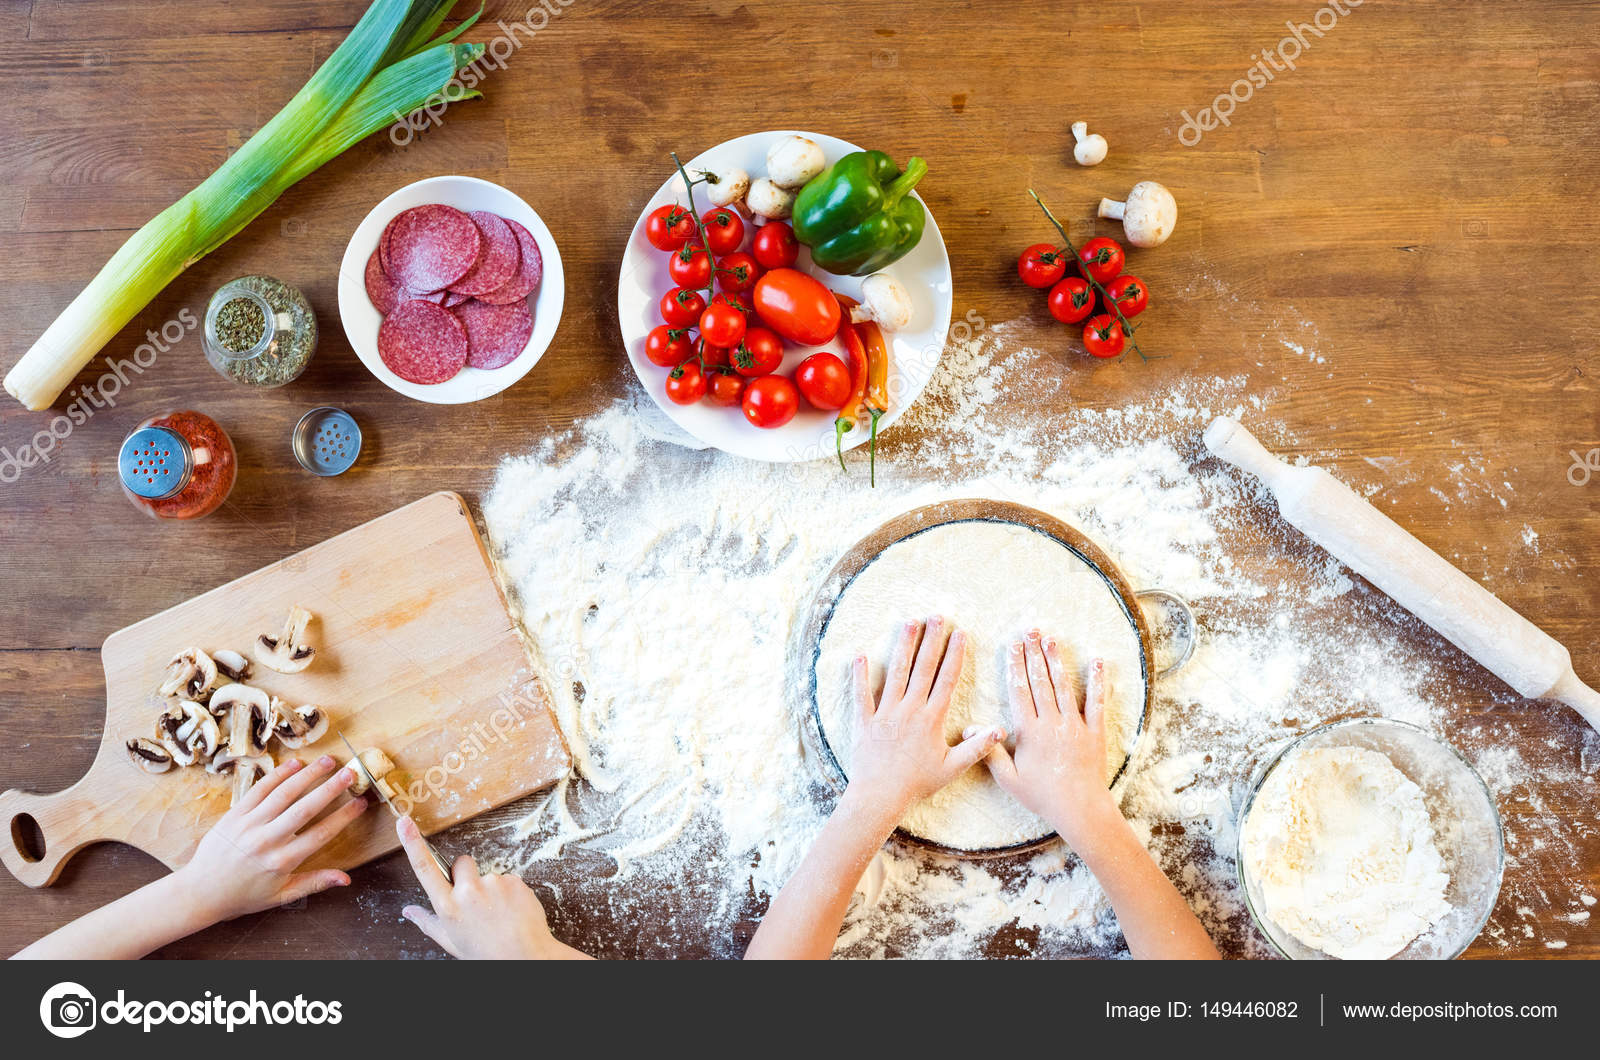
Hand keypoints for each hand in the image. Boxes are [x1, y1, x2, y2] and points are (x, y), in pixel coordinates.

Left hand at [174, 756, 366, 922]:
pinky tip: (295, 764)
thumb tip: (347, 879)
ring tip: (328, 761)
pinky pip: (259, 790)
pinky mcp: (234, 815)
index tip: (361, 803)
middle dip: (331, 788)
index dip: (344, 817)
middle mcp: (267, 840)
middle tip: (351, 772)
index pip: (321, 834)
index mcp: (282, 861)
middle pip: (305, 808)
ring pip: (283, 793)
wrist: (200, 892)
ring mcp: (249, 825)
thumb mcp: (281, 895)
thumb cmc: (243, 896)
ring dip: (308, 774)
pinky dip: (278, 775)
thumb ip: (315, 883)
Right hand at [397, 815, 589, 959]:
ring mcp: (492, 884)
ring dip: (491, 887)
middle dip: (466, 874)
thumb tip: (408, 911)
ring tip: (498, 913)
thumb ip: (427, 922)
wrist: (525, 957)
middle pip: (461, 863)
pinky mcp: (513, 880)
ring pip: (487, 874)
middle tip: (476, 900)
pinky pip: (508, 878)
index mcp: (447, 908)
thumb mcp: (451, 941)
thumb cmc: (486, 953)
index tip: (404, 822)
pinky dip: (510, 892)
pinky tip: (512, 911)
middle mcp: (467, 893)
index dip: (413, 844)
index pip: (424, 869)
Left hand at [846, 616, 1001, 814]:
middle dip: (931, 640)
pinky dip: (859, 675)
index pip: (947, 679)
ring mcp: (885, 713)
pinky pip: (861, 694)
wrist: (880, 796)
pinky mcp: (864, 721)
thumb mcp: (952, 768)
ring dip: (902, 646)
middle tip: (936, 616)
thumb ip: (976, 747)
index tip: (960, 633)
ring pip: (895, 673)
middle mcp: (909, 709)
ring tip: (908, 622)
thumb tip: (1001, 730)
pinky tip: (860, 655)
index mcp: (932, 719)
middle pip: (923, 668)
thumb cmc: (917, 784)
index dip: (954, 654)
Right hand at [984, 632, 1120, 845]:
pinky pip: (1096, 702)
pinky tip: (1096, 660)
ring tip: (1050, 638)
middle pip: (1040, 681)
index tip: (1011, 645)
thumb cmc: (1042, 796)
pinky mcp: (1094, 731)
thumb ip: (990, 752)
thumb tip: (971, 728)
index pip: (1020, 691)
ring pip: (1063, 686)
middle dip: (1033, 654)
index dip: (1014, 666)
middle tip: (1029, 630)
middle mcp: (1051, 723)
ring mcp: (1075, 725)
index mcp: (1029, 732)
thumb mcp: (1009, 780)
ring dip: (1056, 660)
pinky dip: (1097, 680)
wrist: (1080, 809)